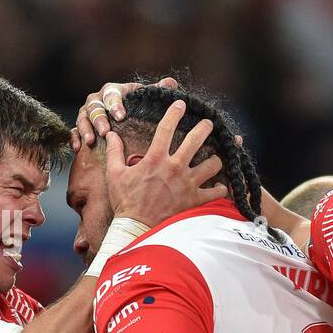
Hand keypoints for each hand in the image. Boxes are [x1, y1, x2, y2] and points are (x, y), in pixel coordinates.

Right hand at [73, 75, 179, 149]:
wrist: (123, 120)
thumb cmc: (135, 109)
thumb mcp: (145, 100)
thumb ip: (155, 92)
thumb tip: (171, 83)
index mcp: (113, 92)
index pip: (112, 95)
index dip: (115, 104)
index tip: (121, 116)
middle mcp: (98, 100)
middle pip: (95, 107)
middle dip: (99, 119)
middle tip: (105, 131)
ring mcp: (87, 114)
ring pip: (82, 118)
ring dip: (86, 129)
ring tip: (91, 141)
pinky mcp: (80, 127)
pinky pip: (73, 131)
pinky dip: (74, 138)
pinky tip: (77, 148)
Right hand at [103, 99, 227, 225]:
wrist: (136, 228)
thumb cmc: (125, 202)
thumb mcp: (114, 174)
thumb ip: (114, 152)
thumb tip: (111, 134)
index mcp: (156, 158)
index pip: (167, 127)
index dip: (175, 112)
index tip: (181, 103)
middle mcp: (175, 167)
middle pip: (196, 140)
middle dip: (205, 127)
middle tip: (210, 123)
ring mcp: (187, 184)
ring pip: (213, 164)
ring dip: (217, 159)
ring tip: (219, 156)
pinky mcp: (195, 200)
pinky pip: (217, 192)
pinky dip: (221, 188)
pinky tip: (221, 185)